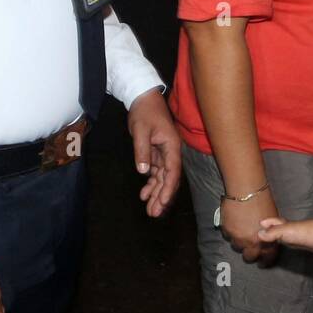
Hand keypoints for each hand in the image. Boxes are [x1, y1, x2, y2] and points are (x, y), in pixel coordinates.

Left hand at [127, 88, 181, 216]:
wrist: (144, 98)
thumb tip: (143, 172)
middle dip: (162, 196)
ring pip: (163, 178)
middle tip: (154, 213)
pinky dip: (151, 184)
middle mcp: (171, 153)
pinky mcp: (157, 154)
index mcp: (172, 147)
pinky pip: (156, 172)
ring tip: (150, 210)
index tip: (162, 202)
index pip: (172, 172)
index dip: (168, 188)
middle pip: (169, 179)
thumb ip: (142, 152)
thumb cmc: (144, 112)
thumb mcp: (141, 130)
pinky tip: (144, 194)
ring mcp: (164, 154)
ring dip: (157, 193)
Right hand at [219, 187, 278, 264]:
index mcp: (267, 239)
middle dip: (250, 255)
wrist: (246, 190)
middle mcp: (251, 241)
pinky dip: (231, 233)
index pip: (268, 256)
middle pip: (249, 256)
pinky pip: (228, 237)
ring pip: (237, 247)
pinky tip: (234, 225)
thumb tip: (268, 238)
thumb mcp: (272, 218)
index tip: (263, 262)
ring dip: (240, 242)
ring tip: (241, 234)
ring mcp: (238, 237)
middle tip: (250, 251)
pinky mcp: (227, 231)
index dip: (266, 260)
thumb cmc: (263, 200)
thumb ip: (271, 231)